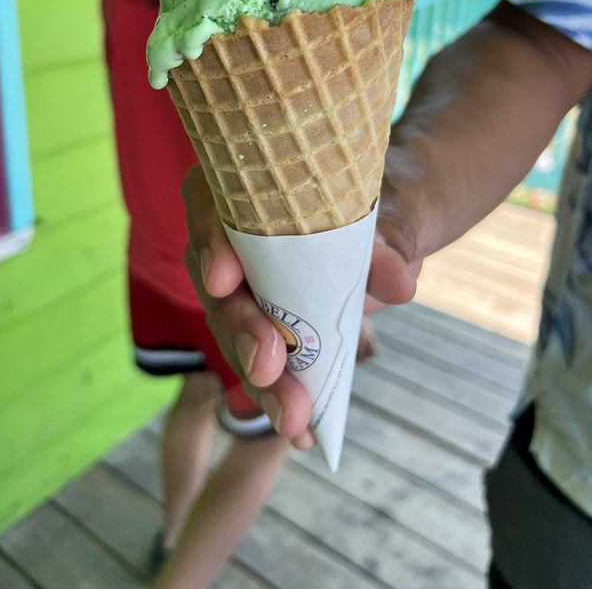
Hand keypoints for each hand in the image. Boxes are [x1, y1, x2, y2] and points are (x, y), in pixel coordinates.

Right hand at [182, 165, 418, 446]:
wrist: (404, 219)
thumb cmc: (394, 194)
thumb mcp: (402, 205)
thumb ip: (395, 235)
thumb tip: (395, 280)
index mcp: (253, 184)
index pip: (211, 202)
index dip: (211, 241)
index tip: (225, 281)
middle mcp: (237, 234)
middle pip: (216, 281)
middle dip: (239, 328)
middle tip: (265, 366)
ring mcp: (250, 285)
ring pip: (234, 332)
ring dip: (258, 379)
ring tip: (293, 419)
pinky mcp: (271, 324)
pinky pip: (264, 362)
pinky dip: (280, 397)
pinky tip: (303, 431)